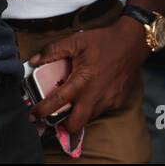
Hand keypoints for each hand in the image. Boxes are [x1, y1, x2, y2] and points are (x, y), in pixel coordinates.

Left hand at [26, 16, 148, 134]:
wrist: (132, 43)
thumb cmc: (103, 41)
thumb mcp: (76, 40)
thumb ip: (53, 51)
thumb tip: (33, 61)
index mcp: (82, 80)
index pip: (58, 101)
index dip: (42, 111)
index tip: (32, 116)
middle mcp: (95, 95)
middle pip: (75, 124)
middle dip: (63, 125)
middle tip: (55, 116)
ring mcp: (108, 101)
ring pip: (88, 118)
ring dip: (78, 114)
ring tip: (74, 101)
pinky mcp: (118, 102)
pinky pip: (101, 110)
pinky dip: (92, 107)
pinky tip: (91, 93)